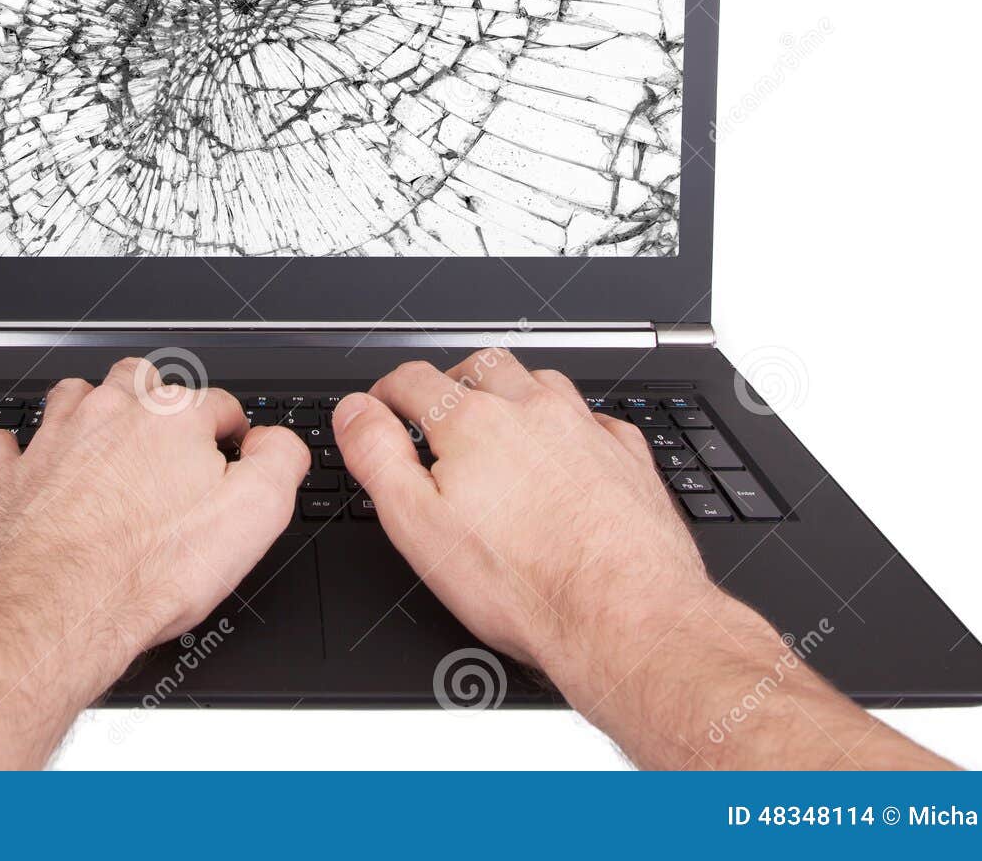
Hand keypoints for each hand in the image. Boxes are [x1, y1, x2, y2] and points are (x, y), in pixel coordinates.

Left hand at [0, 357, 310, 671]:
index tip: (232, 452)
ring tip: (103, 438)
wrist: (61, 604)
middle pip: (139, 380)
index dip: (232, 429)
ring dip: (89, 409)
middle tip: (168, 435)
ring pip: (73, 396)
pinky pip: (7, 444)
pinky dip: (18, 450)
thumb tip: (279, 442)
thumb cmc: (150, 568)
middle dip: (157, 398)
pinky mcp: (10, 476)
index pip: (217, 402)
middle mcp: (111, 415)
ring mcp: (54, 441)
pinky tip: (28, 463)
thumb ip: (280, 461)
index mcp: (173, 418)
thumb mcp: (256, 514)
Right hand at [333, 349, 720, 684]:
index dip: (386, 391)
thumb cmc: (526, 584)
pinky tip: (566, 447)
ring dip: (512, 390)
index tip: (379, 406)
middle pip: (483, 365)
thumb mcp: (418, 525)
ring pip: (542, 381)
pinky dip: (570, 423)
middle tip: (437, 405)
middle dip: (452, 378)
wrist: (625, 616)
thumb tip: (354, 412)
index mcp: (474, 424)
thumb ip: (378, 457)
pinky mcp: (627, 457)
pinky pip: (594, 417)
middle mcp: (533, 413)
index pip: (415, 380)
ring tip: (499, 419)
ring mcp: (585, 431)